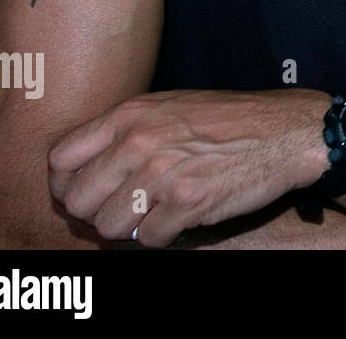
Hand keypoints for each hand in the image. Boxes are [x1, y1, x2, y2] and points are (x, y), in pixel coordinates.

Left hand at [48, 89, 331, 246]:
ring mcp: (162, 174)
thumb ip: (128, 129)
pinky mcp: (188, 203)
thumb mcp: (172, 105)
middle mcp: (139, 142)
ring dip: (130, 227)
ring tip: (155, 213)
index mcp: (130, 115)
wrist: (285, 131)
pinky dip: (163, 236)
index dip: (65, 184)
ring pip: (108, 226)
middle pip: (78, 201)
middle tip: (121, 210)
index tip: (84, 192)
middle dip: (95, 212)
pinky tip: (181, 218)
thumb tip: (88, 166)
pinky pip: (149, 239)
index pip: (60, 159)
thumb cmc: (230, 119)